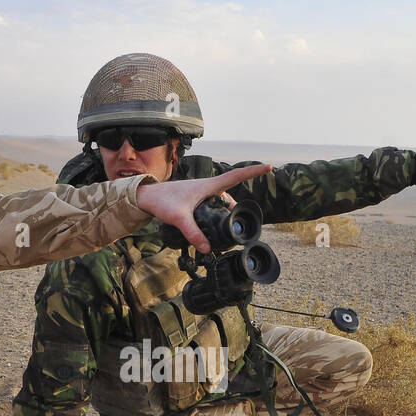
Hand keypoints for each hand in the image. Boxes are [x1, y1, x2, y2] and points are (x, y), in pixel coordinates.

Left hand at [135, 164, 270, 251]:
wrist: (146, 197)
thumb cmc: (162, 201)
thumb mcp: (178, 218)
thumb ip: (193, 233)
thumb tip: (207, 248)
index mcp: (208, 186)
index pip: (235, 176)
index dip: (253, 171)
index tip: (268, 167)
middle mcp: (208, 187)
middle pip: (231, 193)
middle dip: (239, 205)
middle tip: (244, 218)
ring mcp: (202, 193)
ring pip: (221, 201)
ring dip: (227, 211)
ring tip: (228, 226)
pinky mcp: (196, 200)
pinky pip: (212, 205)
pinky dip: (216, 213)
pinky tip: (211, 226)